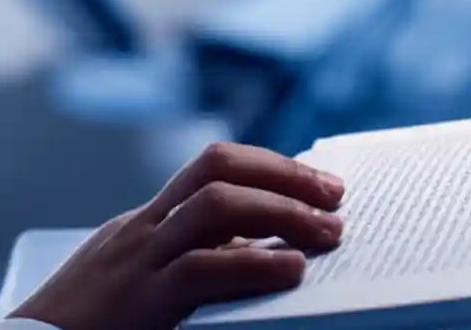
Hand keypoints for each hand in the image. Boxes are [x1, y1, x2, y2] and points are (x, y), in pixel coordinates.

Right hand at [9, 142, 345, 329]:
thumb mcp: (135, 286)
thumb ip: (189, 265)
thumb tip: (267, 256)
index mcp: (143, 225)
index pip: (210, 169)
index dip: (268, 166)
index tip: (314, 180)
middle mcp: (141, 231)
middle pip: (216, 168)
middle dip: (283, 174)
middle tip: (335, 194)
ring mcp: (137, 262)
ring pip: (215, 205)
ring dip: (281, 210)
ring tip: (328, 229)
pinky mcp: (140, 303)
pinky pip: (202, 269)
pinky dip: (255, 264)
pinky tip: (291, 270)